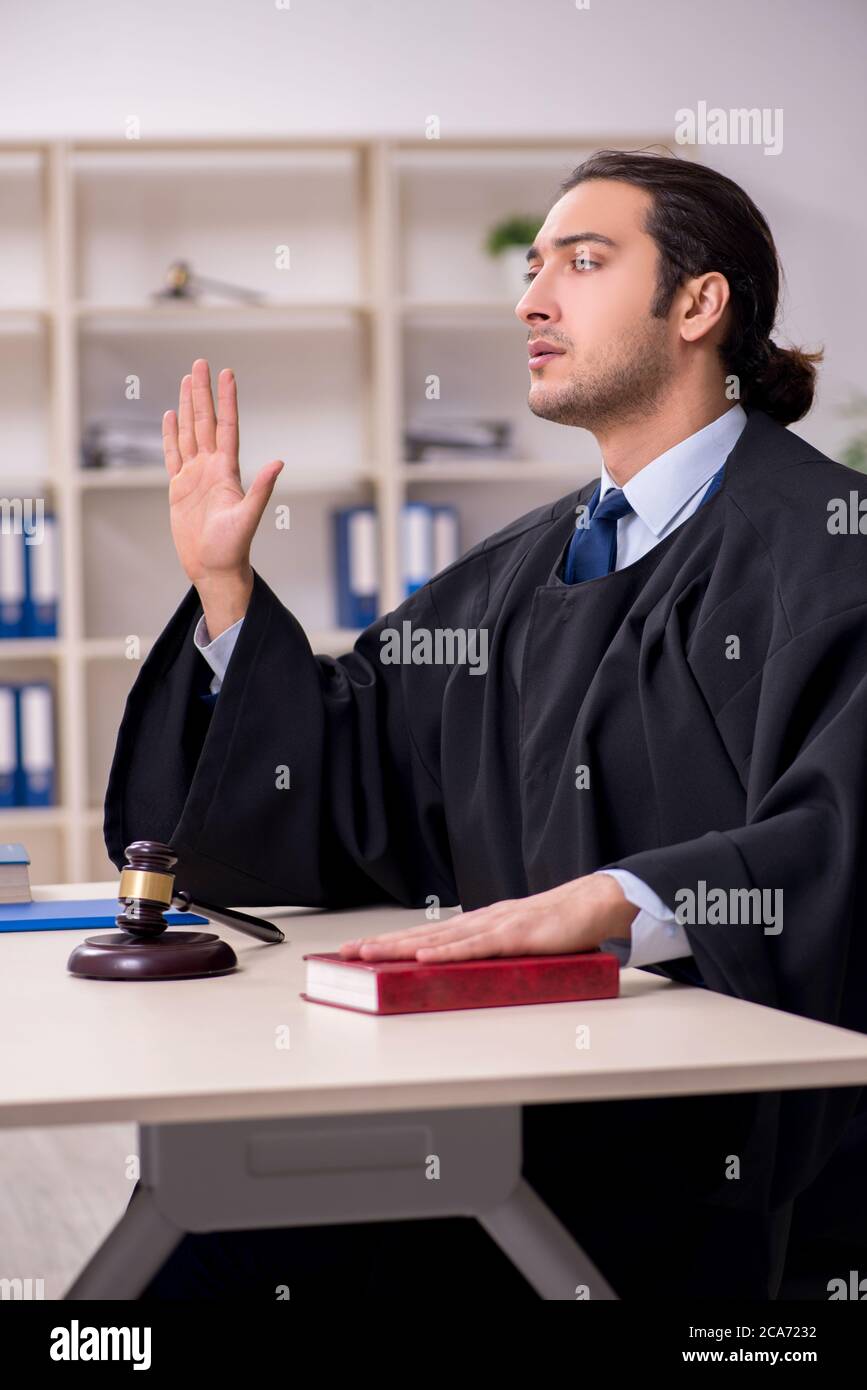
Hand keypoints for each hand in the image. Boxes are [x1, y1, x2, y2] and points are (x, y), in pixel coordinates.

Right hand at [162, 359, 283, 629]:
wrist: (214, 568)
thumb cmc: (233, 548)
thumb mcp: (249, 518)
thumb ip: (262, 490)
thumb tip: (279, 463)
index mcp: (227, 471)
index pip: (226, 427)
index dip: (226, 400)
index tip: (226, 373)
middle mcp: (211, 468)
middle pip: (205, 422)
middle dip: (202, 393)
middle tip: (200, 363)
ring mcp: (194, 476)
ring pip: (189, 433)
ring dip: (187, 407)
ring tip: (186, 380)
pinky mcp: (179, 488)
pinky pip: (173, 455)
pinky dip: (171, 435)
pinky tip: (170, 416)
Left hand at [338, 873, 637, 962]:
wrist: (596, 903)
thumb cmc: (560, 925)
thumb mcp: (518, 943)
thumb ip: (492, 954)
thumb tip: (465, 973)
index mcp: (479, 924)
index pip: (427, 934)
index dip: (391, 942)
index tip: (360, 951)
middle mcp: (480, 921)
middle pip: (422, 934)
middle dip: (382, 944)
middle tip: (346, 953)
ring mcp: (496, 926)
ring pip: (439, 940)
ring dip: (401, 947)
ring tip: (369, 955)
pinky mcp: (515, 936)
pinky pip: (474, 947)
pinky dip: (446, 953)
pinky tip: (423, 957)